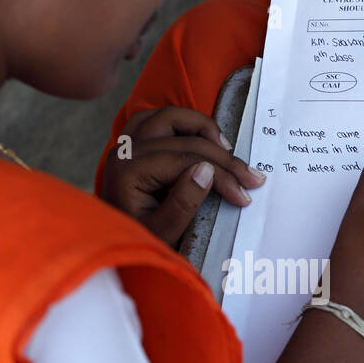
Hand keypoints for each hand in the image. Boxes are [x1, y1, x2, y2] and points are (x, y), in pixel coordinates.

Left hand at [99, 106, 265, 246]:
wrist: (114, 245)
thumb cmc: (139, 241)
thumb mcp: (163, 234)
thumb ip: (182, 203)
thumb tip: (207, 170)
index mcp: (128, 171)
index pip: (185, 160)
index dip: (220, 174)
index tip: (244, 194)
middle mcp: (124, 151)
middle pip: (182, 138)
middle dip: (221, 157)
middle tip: (249, 177)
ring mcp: (126, 144)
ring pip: (169, 117)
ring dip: (202, 128)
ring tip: (227, 150)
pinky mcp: (131, 143)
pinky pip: (157, 118)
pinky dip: (183, 122)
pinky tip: (203, 138)